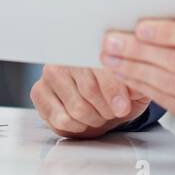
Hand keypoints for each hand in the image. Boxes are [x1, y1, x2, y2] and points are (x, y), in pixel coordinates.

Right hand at [30, 65, 150, 137]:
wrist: (103, 99)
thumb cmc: (119, 89)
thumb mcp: (134, 84)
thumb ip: (135, 82)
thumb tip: (135, 84)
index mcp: (92, 47)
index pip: (100, 70)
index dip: (114, 91)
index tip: (122, 107)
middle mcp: (67, 56)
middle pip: (89, 91)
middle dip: (107, 110)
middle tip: (113, 112)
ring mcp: (50, 73)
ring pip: (76, 109)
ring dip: (93, 120)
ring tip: (99, 114)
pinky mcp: (39, 92)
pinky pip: (61, 120)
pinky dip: (77, 127)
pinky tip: (82, 119)